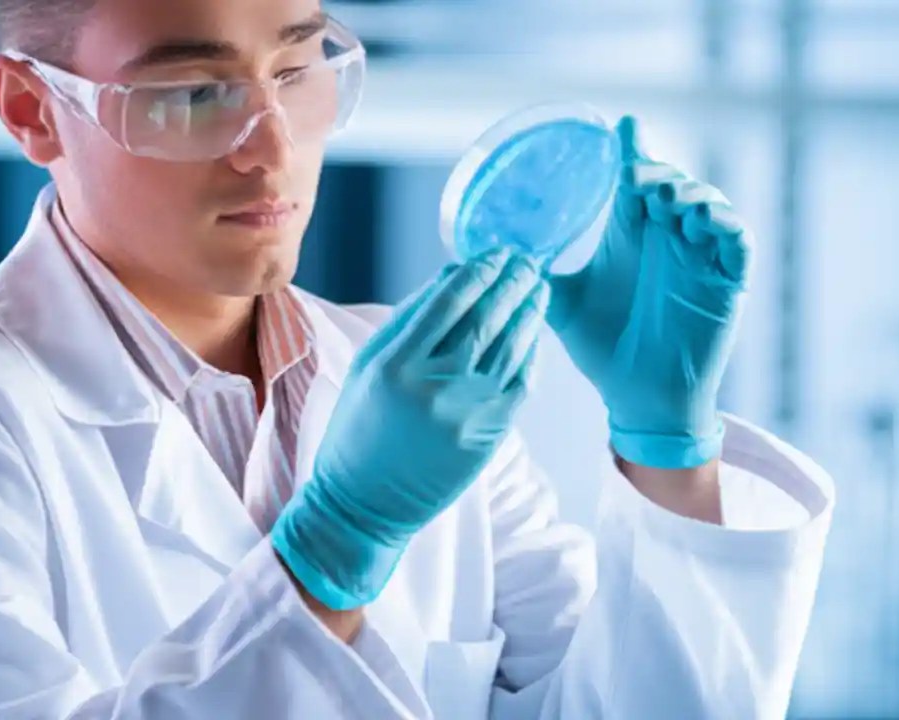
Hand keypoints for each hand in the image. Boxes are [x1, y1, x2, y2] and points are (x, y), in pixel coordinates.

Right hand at [272, 250, 546, 609]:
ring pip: (512, 347)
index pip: (449, 301)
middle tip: (526, 260)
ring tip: (538, 286)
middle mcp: (437, 385)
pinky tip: (533, 330)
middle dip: (511, 282)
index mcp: (397, 364)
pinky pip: (521, 382)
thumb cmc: (359, 428)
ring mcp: (470, 411)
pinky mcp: (491, 434)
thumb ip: (409, 319)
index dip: (478, 271)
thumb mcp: (368, 366)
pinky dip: (531, 352)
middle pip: (487, 318)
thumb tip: (453, 275)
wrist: (366, 502)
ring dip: (529, 311)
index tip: (494, 252)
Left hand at [548, 116, 753, 468]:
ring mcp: (700, 256)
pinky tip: (696, 221)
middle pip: (671, 181)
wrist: (637, 399)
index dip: (632, 149)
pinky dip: (722, 223)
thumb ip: (539, 271)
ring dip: (687, 190)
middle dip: (656, 170)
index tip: (621, 127)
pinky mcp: (729, 280)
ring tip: (661, 196)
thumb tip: (490, 250)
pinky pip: (737, 239)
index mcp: (631, 233)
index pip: (634, 177)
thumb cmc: (602, 348)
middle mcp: (667, 236)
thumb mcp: (563, 302)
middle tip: (632, 174)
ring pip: (706, 201)